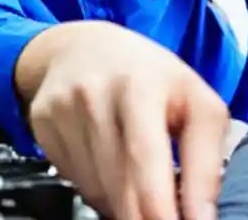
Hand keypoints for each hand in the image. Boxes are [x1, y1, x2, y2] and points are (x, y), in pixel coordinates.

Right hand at [16, 21, 227, 219]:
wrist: (82, 45)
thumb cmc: (147, 76)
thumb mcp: (196, 101)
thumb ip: (206, 159)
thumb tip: (201, 215)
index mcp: (138, 84)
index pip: (145, 159)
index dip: (160, 207)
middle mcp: (93, 93)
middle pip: (118, 182)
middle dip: (143, 215)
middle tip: (162, 219)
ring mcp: (62, 108)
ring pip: (95, 188)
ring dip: (121, 202)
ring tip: (138, 185)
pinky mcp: (41, 122)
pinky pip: (72, 179)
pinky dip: (96, 188)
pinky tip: (108, 167)